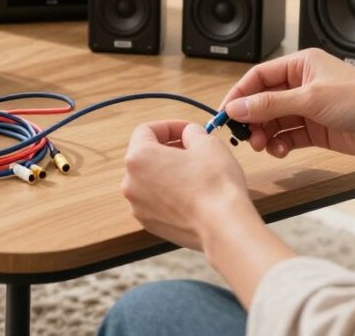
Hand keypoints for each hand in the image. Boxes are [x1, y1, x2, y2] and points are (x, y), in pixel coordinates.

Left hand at [121, 120, 255, 250]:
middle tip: (192, 149)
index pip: (146, 130)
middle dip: (168, 148)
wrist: (223, 228)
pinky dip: (170, 193)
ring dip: (169, 171)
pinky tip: (192, 193)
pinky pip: (156, 201)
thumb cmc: (215, 185)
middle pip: (145, 155)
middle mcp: (131, 183)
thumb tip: (188, 134)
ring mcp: (139, 207)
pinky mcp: (151, 224)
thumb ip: (192, 132)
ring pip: (150, 180)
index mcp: (138, 158)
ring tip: (195, 172)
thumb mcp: (207, 143)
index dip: (170, 126)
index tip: (187, 130)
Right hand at [220, 48, 354, 158]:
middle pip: (263, 100)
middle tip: (244, 135)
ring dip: (264, 134)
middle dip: (251, 118)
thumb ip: (270, 104)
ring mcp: (309, 108)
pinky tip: (279, 151)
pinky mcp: (317, 130)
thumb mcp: (311, 99)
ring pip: (274, 121)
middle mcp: (302, 84)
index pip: (258, 77)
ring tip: (262, 145)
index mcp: (300, 65)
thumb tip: (238, 108)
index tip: (225, 113)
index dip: (240, 94)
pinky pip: (288, 137)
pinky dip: (280, 144)